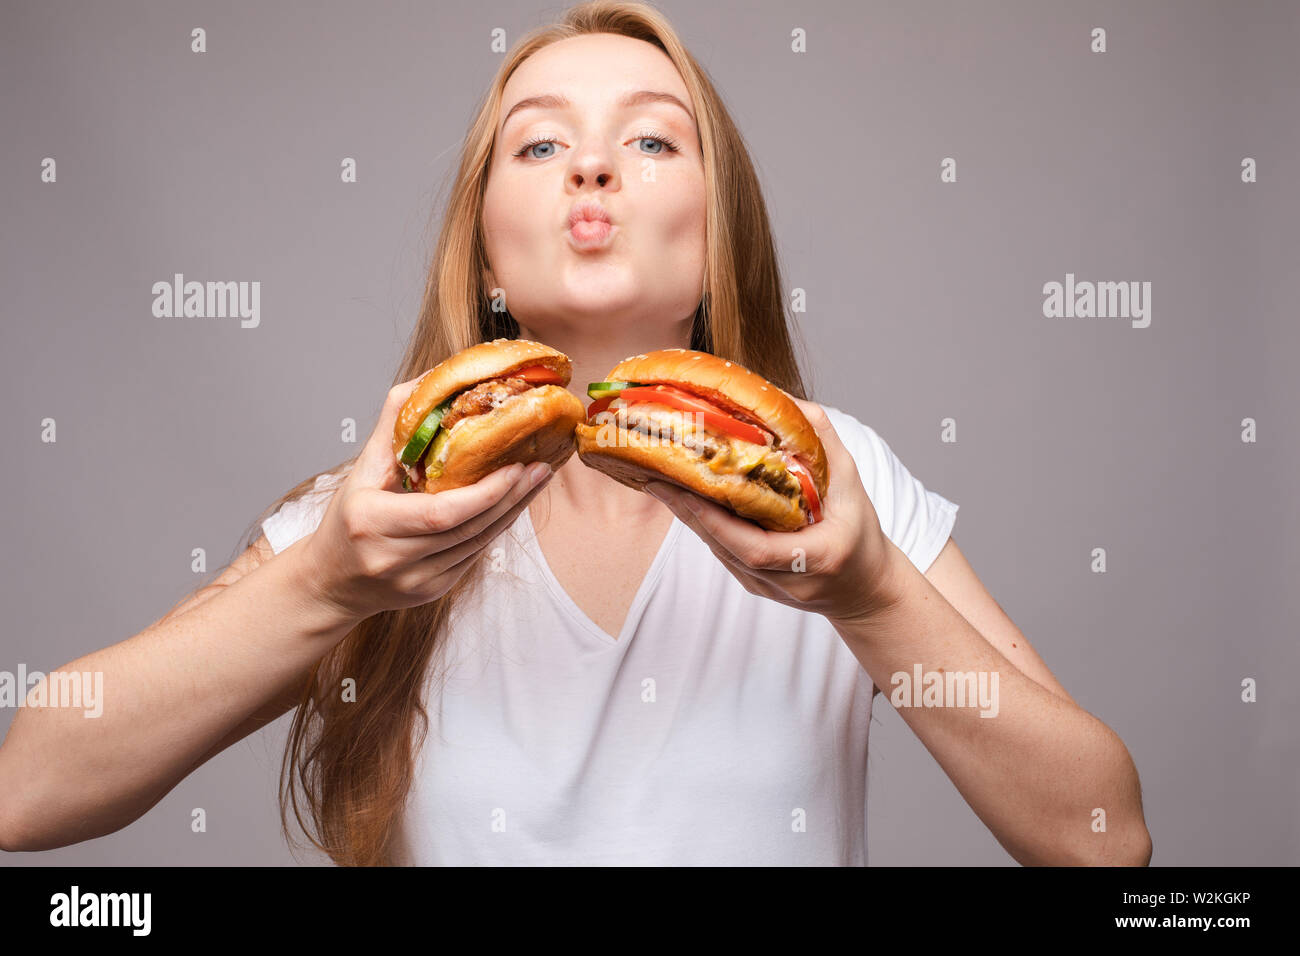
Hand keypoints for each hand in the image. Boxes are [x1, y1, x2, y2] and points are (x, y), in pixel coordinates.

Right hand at [299, 374, 554, 623]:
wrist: (332, 583)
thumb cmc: (346, 521)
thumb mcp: (360, 469)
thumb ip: (394, 426)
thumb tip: (428, 380)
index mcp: (372, 523)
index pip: (441, 513)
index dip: (485, 493)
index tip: (516, 467)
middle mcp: (393, 558)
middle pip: (468, 529)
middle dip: (511, 497)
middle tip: (541, 467)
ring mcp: (416, 581)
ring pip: (478, 545)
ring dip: (512, 512)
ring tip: (536, 481)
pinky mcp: (433, 592)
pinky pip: (474, 557)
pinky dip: (496, 528)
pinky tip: (513, 504)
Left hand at [646, 396, 902, 625]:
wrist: (865, 588)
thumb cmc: (860, 532)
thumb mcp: (851, 481)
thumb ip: (819, 439)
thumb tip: (779, 399)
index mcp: (817, 558)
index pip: (755, 548)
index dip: (716, 520)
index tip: (685, 488)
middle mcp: (786, 581)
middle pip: (725, 548)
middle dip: (686, 508)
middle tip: (654, 472)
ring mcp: (765, 588)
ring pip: (716, 549)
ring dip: (686, 513)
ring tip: (658, 477)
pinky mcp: (751, 584)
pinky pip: (720, 551)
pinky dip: (700, 522)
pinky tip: (680, 496)